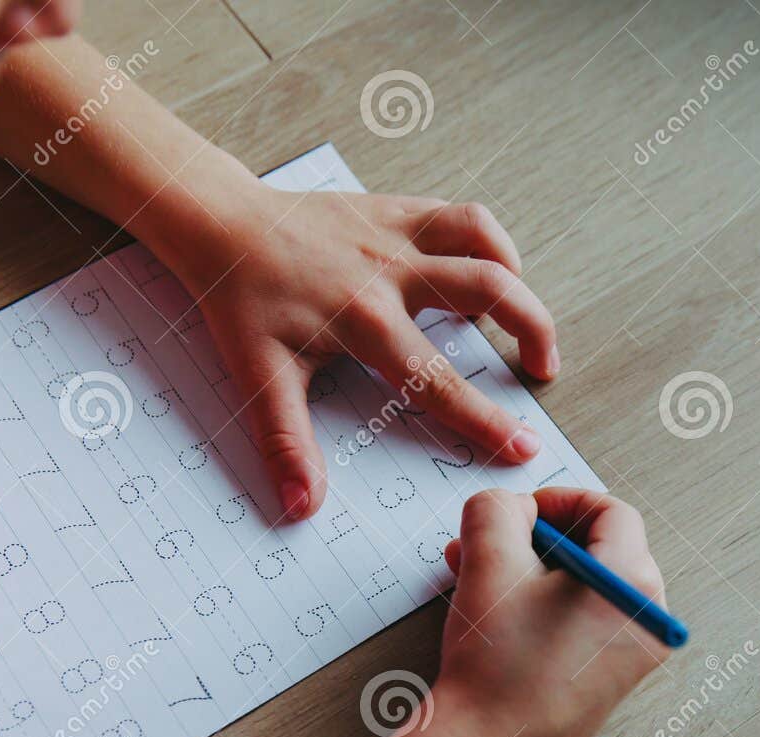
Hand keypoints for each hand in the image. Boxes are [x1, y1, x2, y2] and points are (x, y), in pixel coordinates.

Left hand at [155, 176, 558, 518]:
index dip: (487, 420)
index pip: (441, 381)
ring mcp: (395, 232)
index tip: (525, 447)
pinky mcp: (393, 207)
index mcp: (364, 321)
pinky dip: (486, 243)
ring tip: (517, 318)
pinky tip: (481, 271)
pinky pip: (460, 216)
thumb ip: (286, 444)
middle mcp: (390, 271)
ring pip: (484, 240)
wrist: (218, 224)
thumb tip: (302, 506)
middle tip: (541, 370)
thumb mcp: (259, 377)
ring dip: (515, 279)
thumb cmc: (240, 301)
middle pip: (490, 289)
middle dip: (533, 330)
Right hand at [435, 488, 668, 736]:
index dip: (559, 500)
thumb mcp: (488, 561)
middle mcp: (649, 616)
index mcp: (634, 581)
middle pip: (600, 547)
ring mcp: (635, 652)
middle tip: (492, 544)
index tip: (520, 512)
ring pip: (587, 584)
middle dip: (537, 538)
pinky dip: (546, 605)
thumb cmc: (498, 664)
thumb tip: (512, 507)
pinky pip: (587, 620)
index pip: (609, 510)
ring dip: (532, 570)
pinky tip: (497, 612)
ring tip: (477, 576)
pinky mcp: (614, 678)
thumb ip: (497, 509)